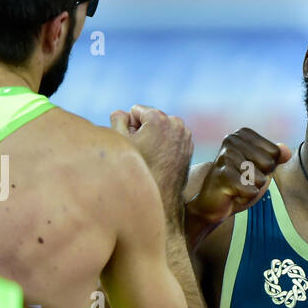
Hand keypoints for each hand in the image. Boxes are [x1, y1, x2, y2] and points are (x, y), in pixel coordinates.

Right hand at [111, 105, 193, 220]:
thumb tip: (122, 113)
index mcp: (158, 117)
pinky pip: (172, 138)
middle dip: (144, 130)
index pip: (135, 110)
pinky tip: (161, 159)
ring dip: (155, 137)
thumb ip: (117, 120)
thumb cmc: (137, 169)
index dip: (129, 126)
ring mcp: (185, 134)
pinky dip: (165, 144)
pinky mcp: (189, 145)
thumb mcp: (120, 142)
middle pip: (151, 118)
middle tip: (142, 151)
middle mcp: (176, 122)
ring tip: (152, 156)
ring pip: (162, 128)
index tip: (133, 143)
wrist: (160, 197)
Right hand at [188, 128, 290, 230]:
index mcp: (243, 134)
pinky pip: (251, 190)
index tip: (249, 171)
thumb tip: (287, 151)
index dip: (267, 168)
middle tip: (242, 180)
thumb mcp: (261, 169)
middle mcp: (232, 139)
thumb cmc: (238, 185)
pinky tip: (232, 194)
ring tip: (237, 187)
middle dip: (260, 179)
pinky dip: (244, 197)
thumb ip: (276, 158)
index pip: (275, 152)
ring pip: (260, 178)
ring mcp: (225, 155)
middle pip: (269, 163)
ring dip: (251, 189)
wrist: (212, 205)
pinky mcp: (222, 174)